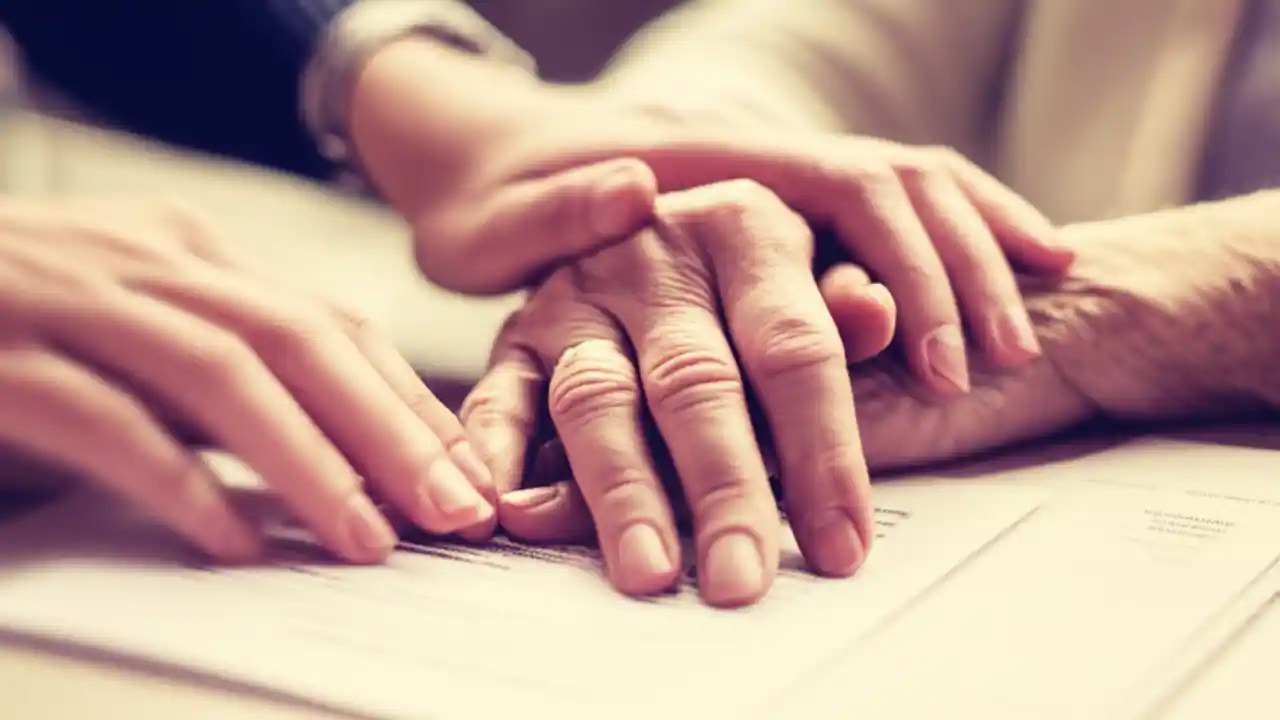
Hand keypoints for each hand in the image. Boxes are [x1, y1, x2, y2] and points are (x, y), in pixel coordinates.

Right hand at [0, 198, 493, 561]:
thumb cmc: (30, 323)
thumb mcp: (146, 327)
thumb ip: (232, 373)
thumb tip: (350, 452)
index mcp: (192, 249)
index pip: (331, 324)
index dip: (409, 402)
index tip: (466, 473)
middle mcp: (145, 261)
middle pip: (299, 340)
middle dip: (390, 430)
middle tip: (454, 509)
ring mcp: (69, 301)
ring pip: (220, 374)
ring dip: (307, 460)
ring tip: (367, 537)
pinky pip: (107, 419)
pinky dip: (179, 481)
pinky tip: (231, 539)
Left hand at [349, 41, 1072, 394]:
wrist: (482, 148)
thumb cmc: (486, 203)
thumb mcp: (492, 222)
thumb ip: (556, 217)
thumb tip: (636, 191)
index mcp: (703, 164)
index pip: (839, 193)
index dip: (903, 270)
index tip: (941, 361)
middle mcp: (755, 159)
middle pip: (897, 189)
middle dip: (959, 274)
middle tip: (1004, 367)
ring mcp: (774, 176)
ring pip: (912, 191)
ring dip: (973, 258)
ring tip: (1024, 342)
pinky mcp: (781, 202)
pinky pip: (892, 211)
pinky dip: (954, 244)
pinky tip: (999, 282)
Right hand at [460, 180, 898, 606]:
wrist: (681, 254)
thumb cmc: (771, 292)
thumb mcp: (826, 280)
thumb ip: (845, 314)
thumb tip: (873, 314)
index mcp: (750, 225)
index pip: (795, 348)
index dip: (823, 451)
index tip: (841, 546)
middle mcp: (657, 248)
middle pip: (695, 380)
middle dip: (722, 488)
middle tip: (742, 581)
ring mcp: (578, 291)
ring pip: (598, 398)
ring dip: (622, 491)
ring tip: (649, 572)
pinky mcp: (517, 335)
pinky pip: (500, 401)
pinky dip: (499, 461)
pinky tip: (510, 522)